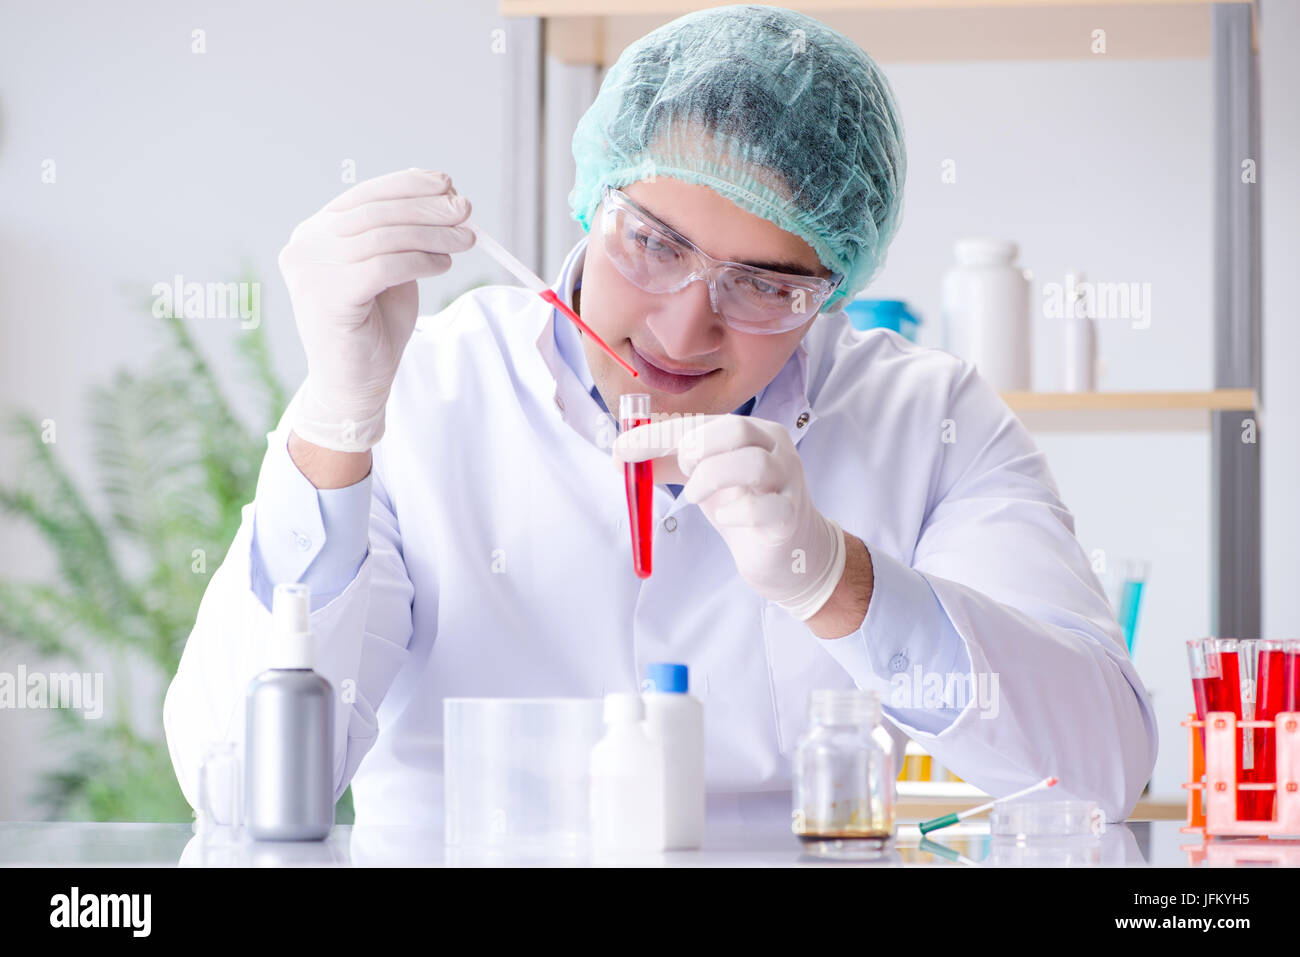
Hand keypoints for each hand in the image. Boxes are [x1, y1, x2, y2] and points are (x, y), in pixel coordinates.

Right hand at [278, 168, 473, 451]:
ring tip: (465, 242)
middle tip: (466, 210)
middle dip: (427, 207)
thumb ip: (405, 237)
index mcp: (316, 232)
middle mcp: (306, 244)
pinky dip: (420, 261)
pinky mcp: (328, 295)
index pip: (365, 194)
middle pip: (377, 211)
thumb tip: (446, 197)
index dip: (408, 184)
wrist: (354, 385)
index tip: (447, 183)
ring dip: (433, 235)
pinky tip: (443, 266)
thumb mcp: (391, 271)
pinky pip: (385, 266)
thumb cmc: (374, 328)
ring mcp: (311, 269)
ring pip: (384, 237)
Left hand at [612, 414, 845, 619]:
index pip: (702, 421)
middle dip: (695, 447)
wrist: (787, 552)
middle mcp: (775, 448)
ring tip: (695, 496)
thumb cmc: (744, 504)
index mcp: (752, 431)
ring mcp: (787, 481)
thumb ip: (665, 463)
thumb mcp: (701, 476)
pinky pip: (764, 508)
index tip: (622, 449)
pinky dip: (735, 512)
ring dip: (710, 478)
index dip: (659, 434)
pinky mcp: (789, 517)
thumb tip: (621, 456)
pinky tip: (726, 518)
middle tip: (682, 471)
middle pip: (736, 428)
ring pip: (752, 462)